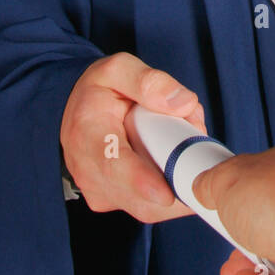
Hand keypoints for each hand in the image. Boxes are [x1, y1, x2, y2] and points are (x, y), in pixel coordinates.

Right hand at [60, 52, 206, 219]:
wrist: (79, 114)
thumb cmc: (101, 91)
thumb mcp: (118, 68)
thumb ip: (149, 81)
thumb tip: (183, 103)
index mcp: (86, 134)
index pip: (112, 165)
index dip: (140, 182)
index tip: (165, 194)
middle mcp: (88, 171)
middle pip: (138, 196)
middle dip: (176, 177)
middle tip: (195, 138)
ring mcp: (100, 192)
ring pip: (149, 206)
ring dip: (176, 181)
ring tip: (179, 139)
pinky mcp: (113, 202)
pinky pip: (150, 206)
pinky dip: (170, 187)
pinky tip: (170, 158)